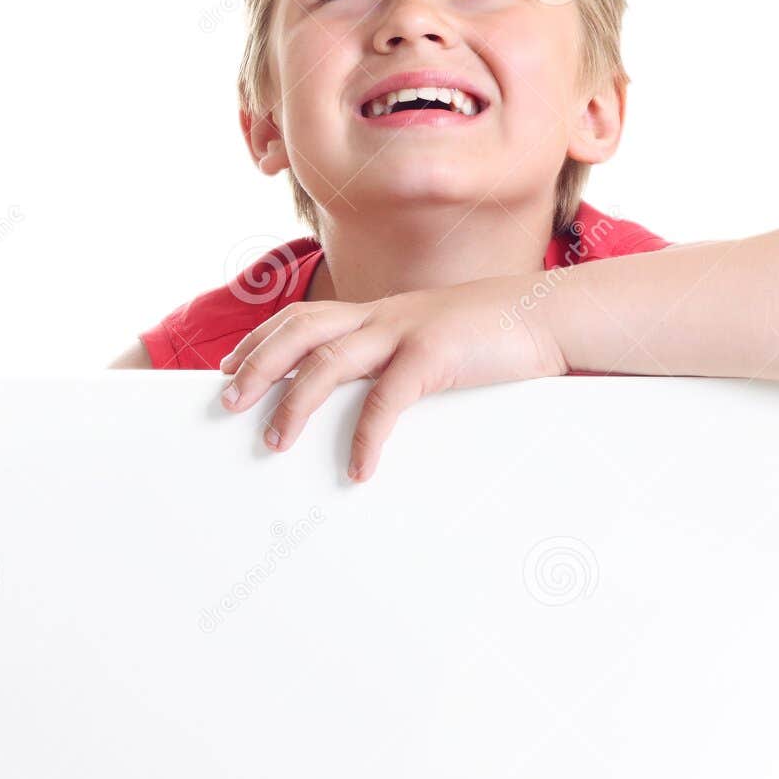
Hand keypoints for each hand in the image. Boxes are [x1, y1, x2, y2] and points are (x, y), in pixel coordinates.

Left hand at [217, 272, 567, 481]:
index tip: (229, 368)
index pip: (304, 316)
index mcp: (380, 311)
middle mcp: (384, 313)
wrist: (551, 315)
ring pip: (329, 358)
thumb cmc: (495, 336)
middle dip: (257, 363)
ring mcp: (408, 328)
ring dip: (294, 400)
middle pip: (300, 328)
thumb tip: (370, 397)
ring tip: (275, 441)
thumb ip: (399, 359)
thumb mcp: (435, 342)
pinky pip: (388, 397)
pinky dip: (367, 434)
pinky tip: (358, 467)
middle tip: (227, 401)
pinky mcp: (436, 351)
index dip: (261, 340)